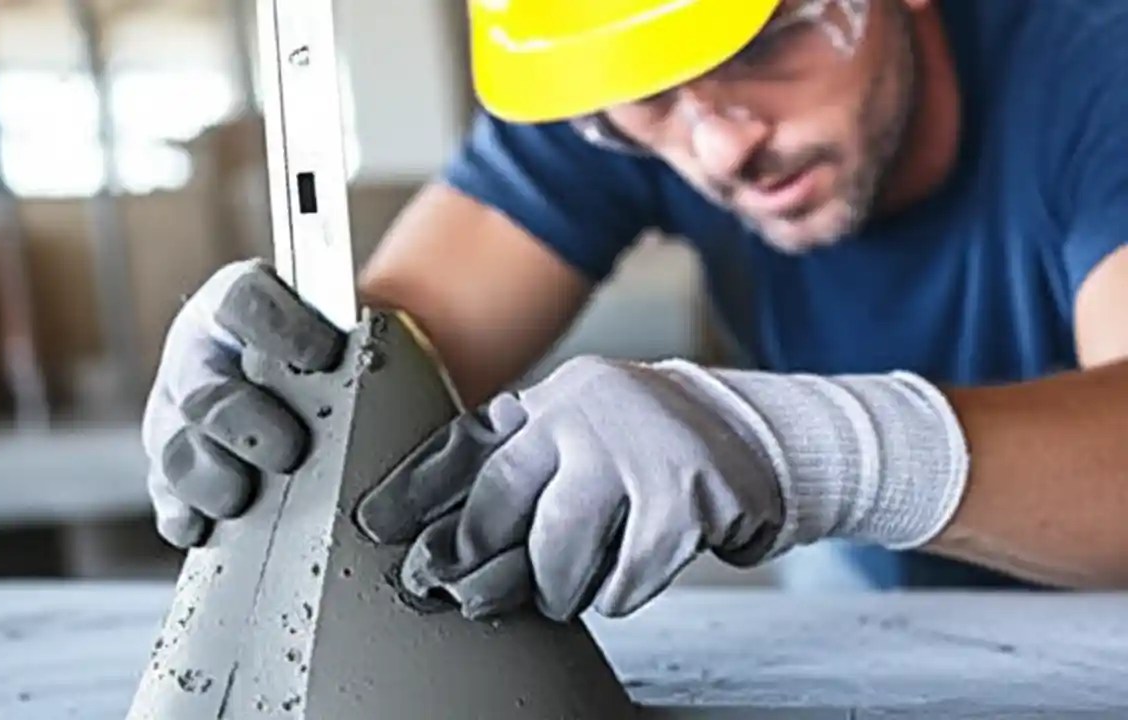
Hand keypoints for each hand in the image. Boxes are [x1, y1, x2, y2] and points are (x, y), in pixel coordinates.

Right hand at [142, 259, 344, 547]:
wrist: (293, 394)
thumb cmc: (323, 365)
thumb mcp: (335, 337)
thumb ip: (358, 345)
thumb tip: (413, 367)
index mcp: (236, 309)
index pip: (245, 301)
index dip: (280, 327)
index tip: (324, 355)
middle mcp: (198, 358)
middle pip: (204, 390)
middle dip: (245, 424)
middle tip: (289, 449)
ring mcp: (176, 419)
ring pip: (176, 449)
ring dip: (212, 476)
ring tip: (243, 497)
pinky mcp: (168, 476)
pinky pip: (166, 500)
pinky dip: (186, 517)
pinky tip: (208, 528)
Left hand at [357, 357, 968, 621]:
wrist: (757, 437)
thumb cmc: (648, 451)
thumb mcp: (581, 437)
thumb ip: (520, 472)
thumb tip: (445, 544)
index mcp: (554, 396)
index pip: (468, 442)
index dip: (416, 488)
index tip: (375, 525)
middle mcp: (588, 409)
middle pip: (501, 497)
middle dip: (467, 553)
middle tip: (450, 587)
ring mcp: (639, 452)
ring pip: (557, 550)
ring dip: (551, 586)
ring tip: (560, 587)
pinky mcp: (684, 501)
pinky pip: (619, 579)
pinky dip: (612, 591)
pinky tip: (621, 574)